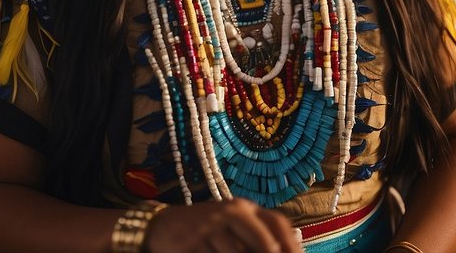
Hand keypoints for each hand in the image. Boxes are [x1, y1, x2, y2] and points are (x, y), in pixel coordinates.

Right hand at [144, 199, 301, 252]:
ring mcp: (212, 227)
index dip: (292, 244)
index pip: (277, 222)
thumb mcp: (230, 227)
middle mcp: (230, 213)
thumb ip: (254, 237)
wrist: (162, 226)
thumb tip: (284, 251)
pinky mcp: (194, 243)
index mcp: (243, 208)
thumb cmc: (205, 231)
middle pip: (264, 241)